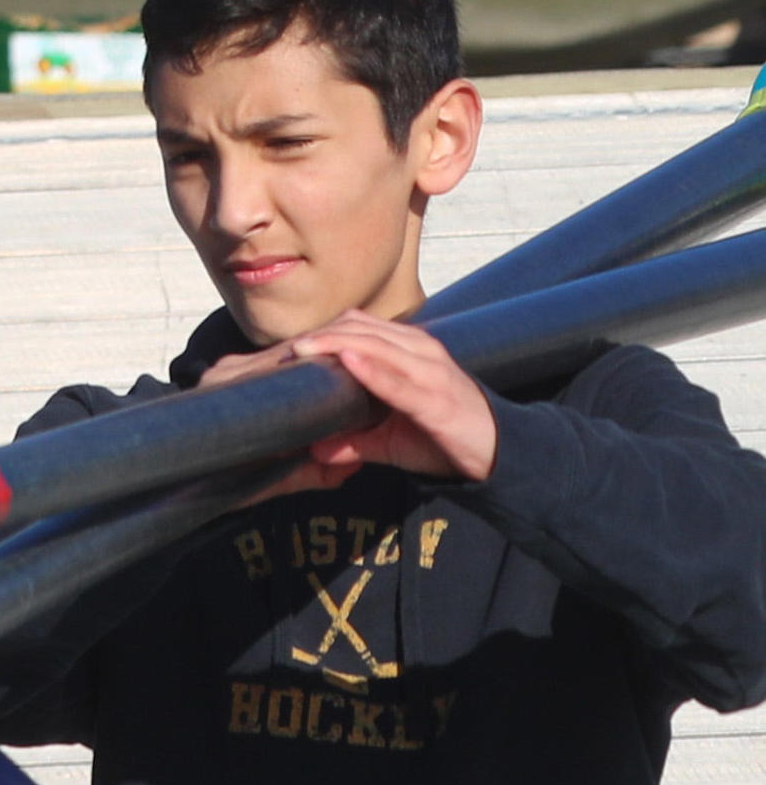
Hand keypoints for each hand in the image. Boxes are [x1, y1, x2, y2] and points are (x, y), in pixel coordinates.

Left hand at [200, 310, 496, 490]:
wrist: (504, 456)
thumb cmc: (445, 439)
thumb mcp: (393, 441)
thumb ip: (356, 441)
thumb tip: (316, 451)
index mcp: (408, 351)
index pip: (355, 328)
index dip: (319, 332)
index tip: (283, 347)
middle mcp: (420, 352)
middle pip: (359, 329)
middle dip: (318, 336)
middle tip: (281, 351)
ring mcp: (432, 372)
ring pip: (376, 345)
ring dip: (335, 345)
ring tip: (300, 349)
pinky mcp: (440, 399)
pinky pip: (402, 381)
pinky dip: (373, 370)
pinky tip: (349, 363)